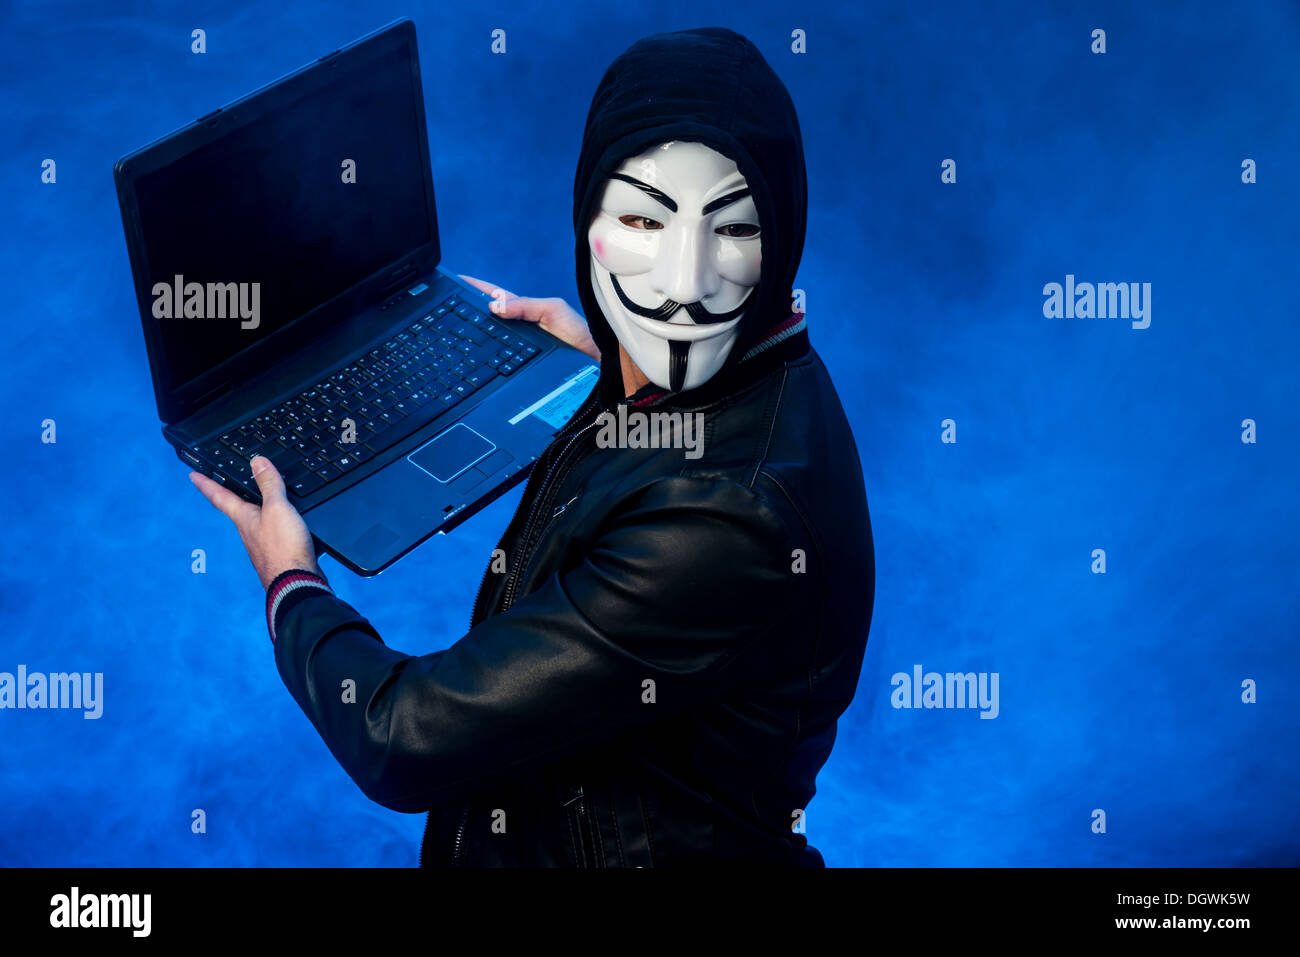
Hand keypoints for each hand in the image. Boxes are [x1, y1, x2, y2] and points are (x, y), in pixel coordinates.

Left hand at [189, 456, 323, 590]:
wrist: (297, 583)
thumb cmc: (283, 549)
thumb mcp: (277, 508)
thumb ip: (269, 484)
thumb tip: (257, 461)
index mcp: (244, 518)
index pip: (220, 496)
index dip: (206, 484)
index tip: (193, 475)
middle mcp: (250, 531)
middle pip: (236, 510)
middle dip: (229, 497)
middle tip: (220, 486)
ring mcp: (263, 544)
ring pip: (255, 522)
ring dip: (253, 510)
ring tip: (254, 501)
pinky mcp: (279, 554)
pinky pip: (273, 532)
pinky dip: (274, 523)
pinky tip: (284, 525)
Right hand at [458, 274, 600, 361]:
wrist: (592, 360)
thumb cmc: (577, 333)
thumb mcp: (552, 310)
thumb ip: (525, 306)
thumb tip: (494, 306)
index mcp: (521, 309)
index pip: (491, 295)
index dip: (472, 289)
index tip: (453, 283)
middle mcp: (516, 327)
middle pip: (483, 318)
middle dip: (463, 313)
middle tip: (441, 309)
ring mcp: (516, 346)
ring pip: (487, 340)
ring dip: (470, 338)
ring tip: (448, 333)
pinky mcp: (518, 364)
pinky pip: (495, 360)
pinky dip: (482, 358)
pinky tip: (470, 361)